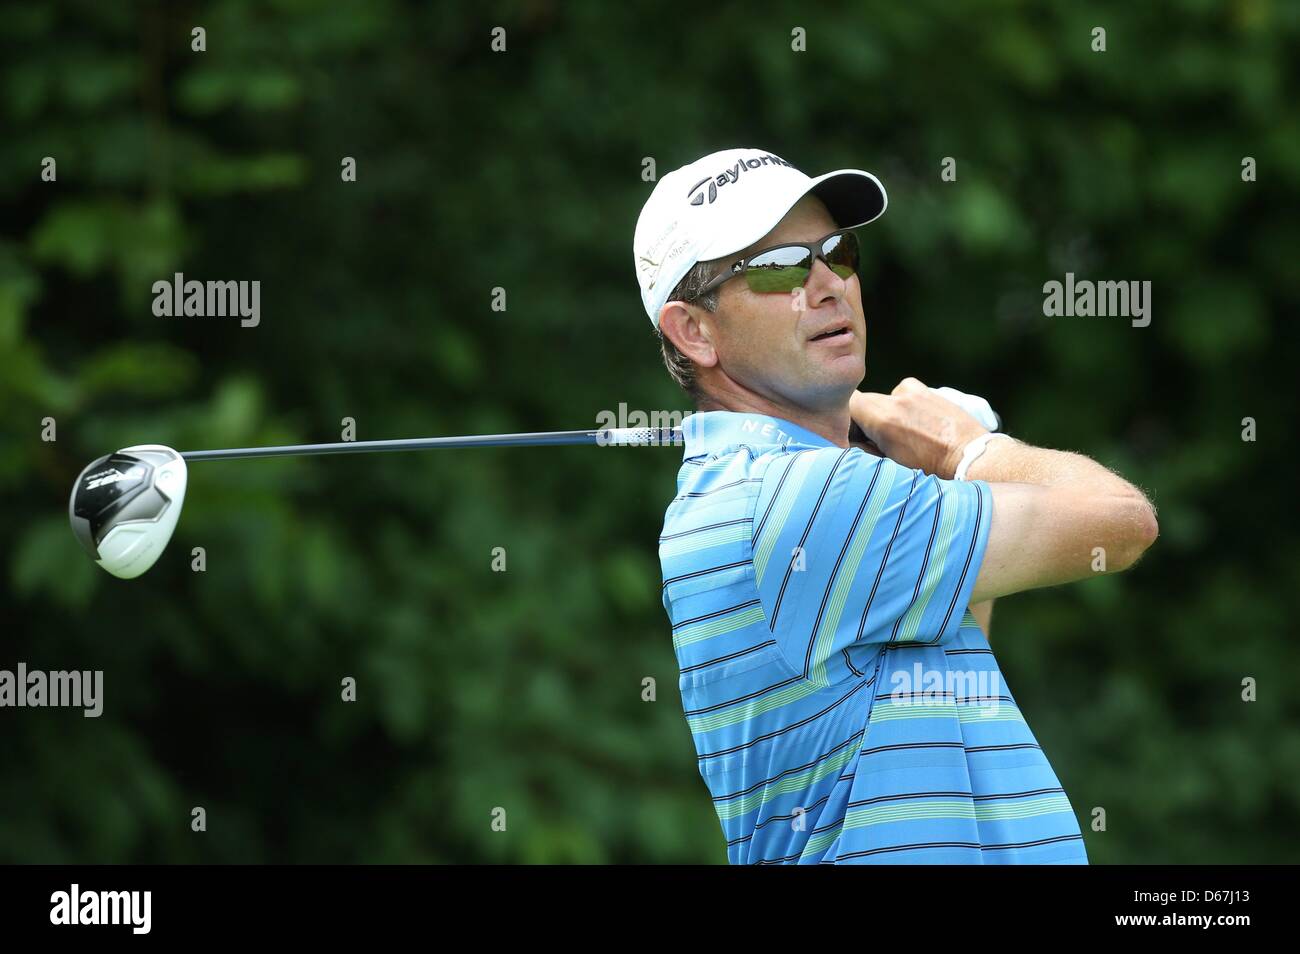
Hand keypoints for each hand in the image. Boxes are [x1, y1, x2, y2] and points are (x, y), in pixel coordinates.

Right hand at [849, 377, 988, 477]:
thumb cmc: (930, 468)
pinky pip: (904, 392)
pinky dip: (905, 404)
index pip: (848, 403)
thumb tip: (849, 442)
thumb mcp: (890, 465)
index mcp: (882, 419)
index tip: (853, 433)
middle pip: (865, 401)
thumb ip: (864, 450)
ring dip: (886, 411)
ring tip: (903, 432)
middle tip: (877, 438)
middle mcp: (896, 400)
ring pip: (885, 398)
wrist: (968, 458)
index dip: (845, 418)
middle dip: (866, 417)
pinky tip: (916, 421)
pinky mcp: (927, 391)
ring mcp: (913, 392)